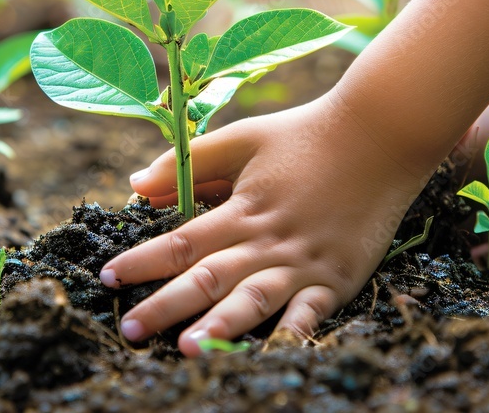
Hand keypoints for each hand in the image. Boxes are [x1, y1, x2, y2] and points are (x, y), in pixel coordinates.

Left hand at [99, 92, 432, 355]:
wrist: (381, 135)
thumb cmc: (305, 134)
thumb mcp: (241, 138)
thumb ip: (188, 162)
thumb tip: (135, 185)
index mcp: (241, 209)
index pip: (181, 242)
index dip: (142, 261)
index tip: (107, 277)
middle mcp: (268, 241)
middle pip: (207, 279)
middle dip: (165, 306)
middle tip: (129, 331)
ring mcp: (304, 263)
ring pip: (254, 300)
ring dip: (221, 326)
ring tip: (188, 349)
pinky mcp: (338, 277)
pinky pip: (310, 314)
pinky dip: (291, 335)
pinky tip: (268, 355)